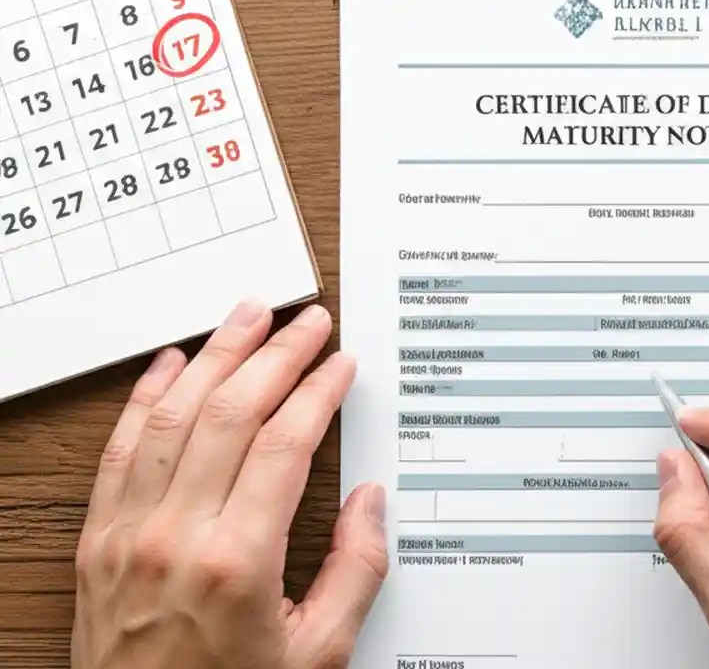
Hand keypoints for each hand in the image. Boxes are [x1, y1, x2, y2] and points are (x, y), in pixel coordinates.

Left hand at [72, 300, 387, 668]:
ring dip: (214, 355)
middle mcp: (175, 536)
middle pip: (231, 413)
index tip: (340, 364)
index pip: (284, 443)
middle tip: (307, 322)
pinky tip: (170, 363)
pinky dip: (145, 398)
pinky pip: (120, 450)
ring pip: (173, 416)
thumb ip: (356, 572)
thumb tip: (371, 502)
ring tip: (247, 315)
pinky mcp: (96, 541)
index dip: (318, 392)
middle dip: (276, 356)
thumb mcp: (318, 653)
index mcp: (238, 562)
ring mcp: (127, 534)